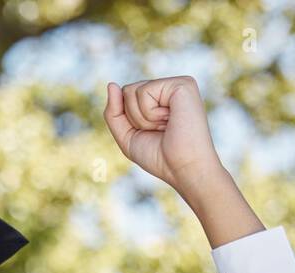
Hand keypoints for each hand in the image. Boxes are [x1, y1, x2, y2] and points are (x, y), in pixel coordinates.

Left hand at [104, 76, 222, 193]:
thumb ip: (114, 112)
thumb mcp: (127, 136)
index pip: (124, 97)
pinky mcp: (182, 83)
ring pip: (131, 90)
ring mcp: (176, 84)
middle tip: (158, 130)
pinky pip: (144, 91)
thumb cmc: (158, 156)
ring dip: (142, 117)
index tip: (152, 133)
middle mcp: (168, 88)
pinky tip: (170, 119)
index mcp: (159, 100)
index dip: (128, 120)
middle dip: (133, 118)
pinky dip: (150, 113)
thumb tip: (111, 84)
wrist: (183, 168)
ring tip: (165, 125)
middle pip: (126, 91)